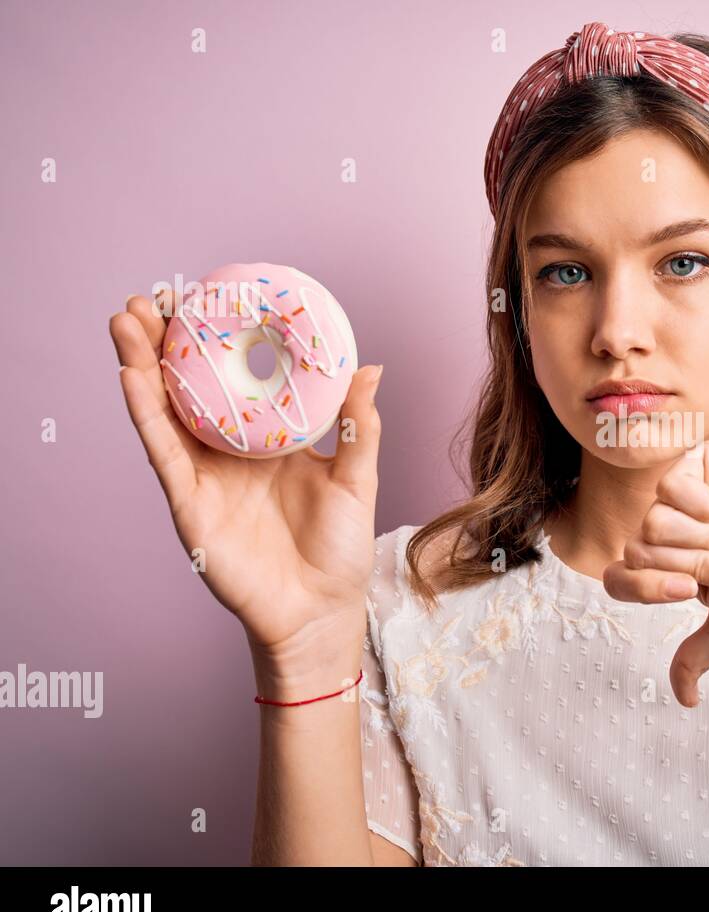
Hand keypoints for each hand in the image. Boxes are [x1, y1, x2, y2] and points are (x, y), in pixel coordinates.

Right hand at [110, 290, 383, 673]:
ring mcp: (204, 475)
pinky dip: (146, 414)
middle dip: (166, 342)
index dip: (216, 342)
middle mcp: (229, 451)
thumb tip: (371, 368)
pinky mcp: (189, 503)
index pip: (234, 380)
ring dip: (142, 364)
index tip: (208, 296)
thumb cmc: (340, 548)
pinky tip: (132, 377)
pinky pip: (163, 453)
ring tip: (128, 320)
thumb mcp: (358, 478)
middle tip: (153, 296)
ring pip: (164, 410)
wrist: (321, 610)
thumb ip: (360, 426)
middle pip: (188, 386)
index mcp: (267, 440)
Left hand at [603, 440, 708, 706]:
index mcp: (672, 568)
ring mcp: (685, 497)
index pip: (619, 578)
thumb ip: (695, 657)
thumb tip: (684, 700)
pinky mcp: (700, 465)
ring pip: (655, 521)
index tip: (692, 594)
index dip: (648, 588)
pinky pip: (672, 487)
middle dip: (697, 566)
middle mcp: (673, 532)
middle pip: (639, 551)